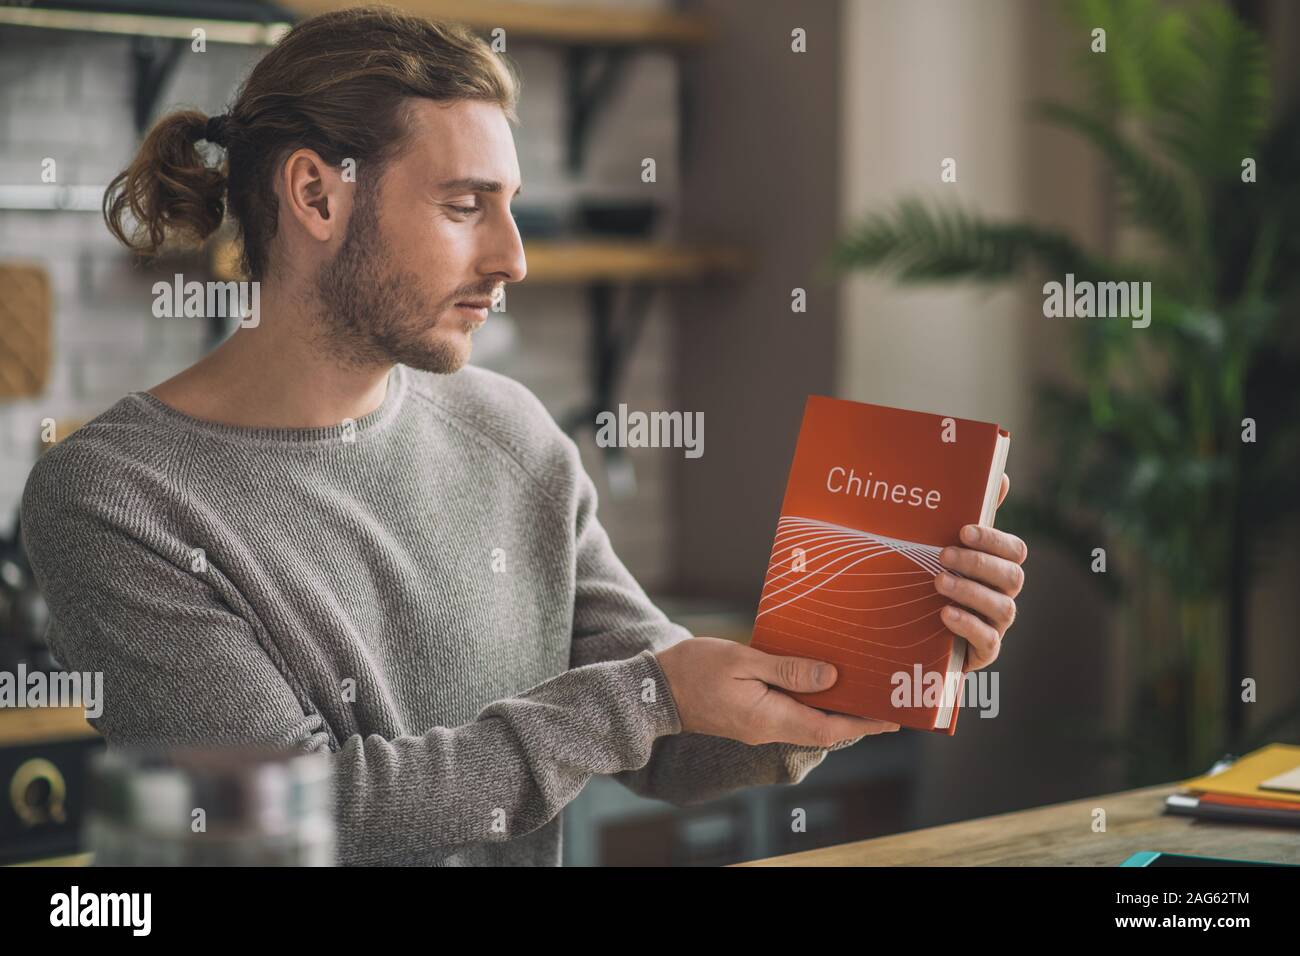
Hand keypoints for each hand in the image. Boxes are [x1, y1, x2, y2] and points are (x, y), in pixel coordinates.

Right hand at [654, 636, 900, 747]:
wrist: (652, 690)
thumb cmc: (693, 669)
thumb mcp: (742, 661)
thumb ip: (787, 670)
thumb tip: (831, 676)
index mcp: (768, 718)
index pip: (827, 728)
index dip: (863, 724)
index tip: (891, 718)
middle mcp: (767, 730)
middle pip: (821, 728)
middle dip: (855, 716)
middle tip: (884, 697)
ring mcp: (757, 727)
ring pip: (806, 721)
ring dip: (833, 708)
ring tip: (859, 686)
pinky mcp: (748, 719)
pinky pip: (788, 714)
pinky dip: (809, 702)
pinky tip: (817, 681)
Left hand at [934, 473, 1027, 671]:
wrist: (918, 633)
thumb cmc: (937, 580)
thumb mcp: (948, 547)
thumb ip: (972, 515)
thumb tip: (1002, 474)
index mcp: (1000, 566)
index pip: (1014, 549)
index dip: (993, 539)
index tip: (964, 530)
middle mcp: (1005, 593)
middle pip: (1012, 576)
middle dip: (978, 563)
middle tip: (943, 555)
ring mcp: (997, 623)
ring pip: (1002, 607)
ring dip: (970, 592)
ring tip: (939, 582)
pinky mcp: (984, 651)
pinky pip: (987, 639)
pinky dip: (968, 625)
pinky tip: (945, 614)